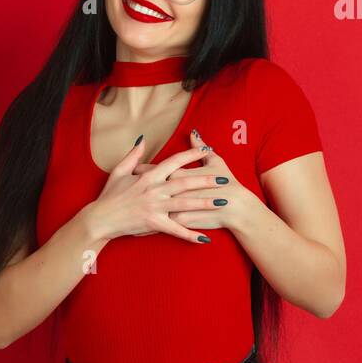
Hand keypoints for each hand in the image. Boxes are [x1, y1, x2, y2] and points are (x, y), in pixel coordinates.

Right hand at [86, 132, 232, 245]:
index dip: (191, 155)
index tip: (206, 150)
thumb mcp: (119, 171)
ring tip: (222, 202)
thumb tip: (142, 139)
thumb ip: (133, 155)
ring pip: (184, 204)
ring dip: (204, 203)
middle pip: (185, 182)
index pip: (174, 162)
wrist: (100, 218)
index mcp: (148, 176)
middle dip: (206, 180)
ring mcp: (154, 207)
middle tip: (224, 178)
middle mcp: (154, 190)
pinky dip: (190, 234)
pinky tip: (204, 238)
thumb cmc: (109, 195)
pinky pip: (175, 230)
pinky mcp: (153, 223)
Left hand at [134, 130, 250, 232]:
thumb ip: (200, 148)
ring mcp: (175, 207)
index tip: (134, 169)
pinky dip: (150, 228)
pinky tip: (139, 230)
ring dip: (138, 209)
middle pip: (149, 187)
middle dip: (136, 187)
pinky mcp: (180, 222)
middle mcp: (173, 191)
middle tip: (125, 188)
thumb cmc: (227, 182)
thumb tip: (193, 133)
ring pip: (152, 208)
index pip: (155, 169)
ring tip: (126, 209)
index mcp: (178, 174)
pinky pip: (161, 225)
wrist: (236, 207)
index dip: (143, 169)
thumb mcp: (215, 161)